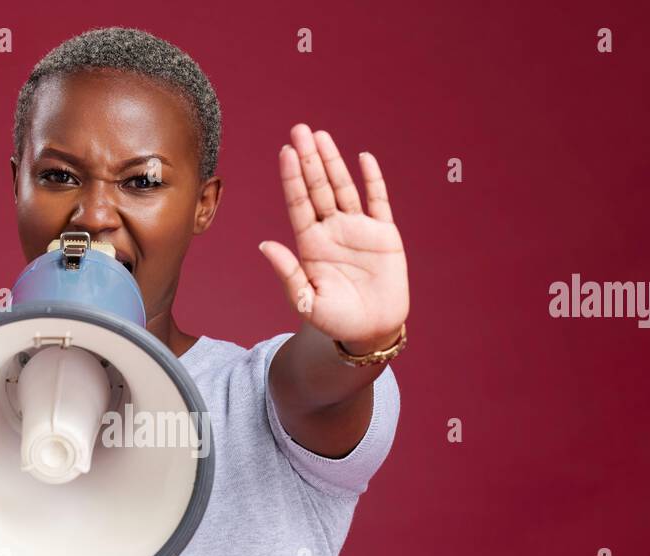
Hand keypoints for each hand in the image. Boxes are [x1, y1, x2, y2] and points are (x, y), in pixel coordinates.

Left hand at [258, 124, 408, 351]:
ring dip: (333, 162)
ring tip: (320, 136)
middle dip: (309, 159)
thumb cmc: (335, 321)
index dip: (292, 178)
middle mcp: (332, 231)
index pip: (298, 204)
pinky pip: (378, 201)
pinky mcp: (384, 235)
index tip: (285, 153)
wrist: (369, 331)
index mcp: (311, 244)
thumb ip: (288, 273)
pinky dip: (373, 180)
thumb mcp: (306, 301)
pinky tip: (363, 158)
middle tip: (299, 130)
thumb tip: (265, 245)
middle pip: (318, 188)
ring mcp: (358, 230)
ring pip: (344, 188)